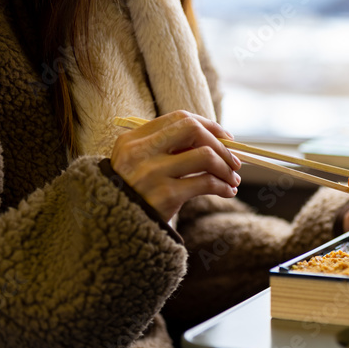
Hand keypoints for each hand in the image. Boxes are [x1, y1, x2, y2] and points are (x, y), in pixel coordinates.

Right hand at [110, 111, 241, 222]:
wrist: (114, 229)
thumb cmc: (133, 196)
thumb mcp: (138, 165)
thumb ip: (166, 150)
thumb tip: (216, 141)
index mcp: (132, 140)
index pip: (179, 118)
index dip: (208, 125)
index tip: (224, 137)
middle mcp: (141, 152)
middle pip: (193, 130)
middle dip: (220, 144)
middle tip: (234, 160)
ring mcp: (153, 173)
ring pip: (205, 155)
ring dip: (226, 167)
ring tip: (233, 179)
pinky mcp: (166, 195)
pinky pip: (206, 182)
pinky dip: (223, 186)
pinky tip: (228, 192)